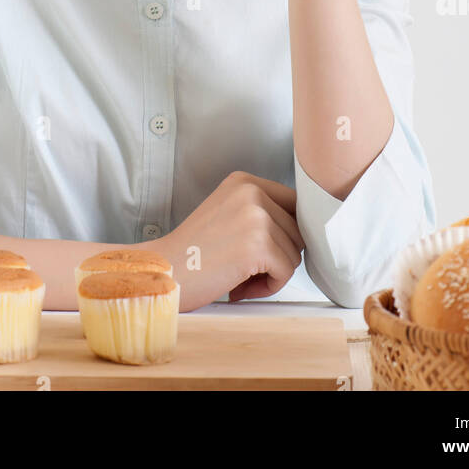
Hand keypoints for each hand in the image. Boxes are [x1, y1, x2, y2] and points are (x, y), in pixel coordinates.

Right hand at [152, 171, 303, 310]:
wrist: (164, 272)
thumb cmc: (193, 253)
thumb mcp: (227, 214)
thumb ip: (260, 213)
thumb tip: (304, 231)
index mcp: (244, 181)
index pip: (293, 204)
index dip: (286, 233)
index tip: (267, 250)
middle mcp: (252, 192)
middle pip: (297, 229)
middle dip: (278, 256)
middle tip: (246, 270)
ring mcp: (256, 216)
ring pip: (294, 252)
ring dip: (272, 274)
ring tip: (240, 278)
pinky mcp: (258, 244)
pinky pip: (286, 271)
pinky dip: (268, 286)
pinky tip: (240, 287)